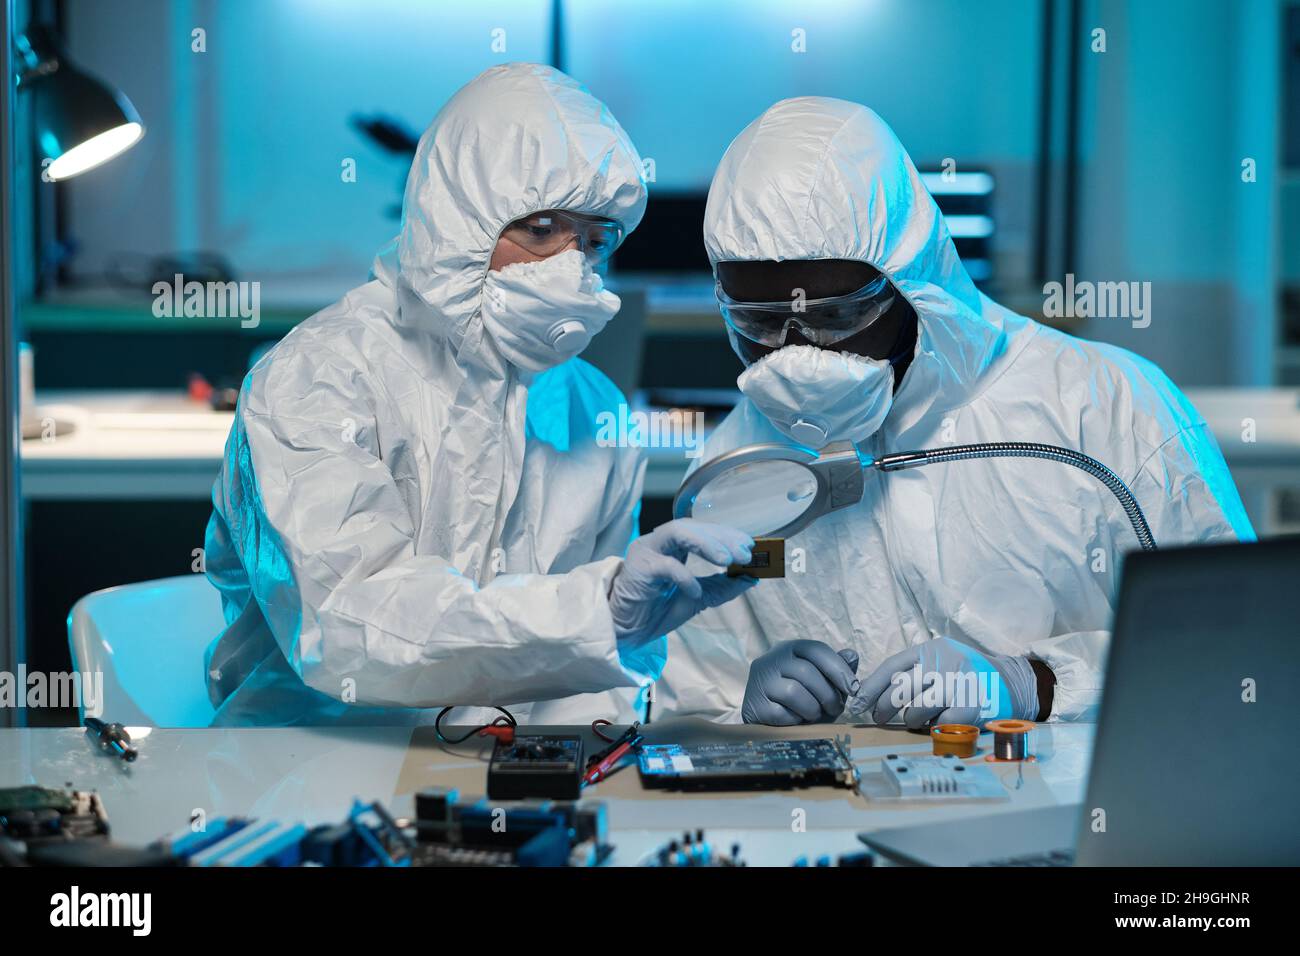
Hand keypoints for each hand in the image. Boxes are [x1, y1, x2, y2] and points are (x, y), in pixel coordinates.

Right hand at [608, 519, 756, 646]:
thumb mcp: (697, 598)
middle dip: (722, 538)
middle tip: (744, 554)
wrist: (625, 631)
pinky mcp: (638, 568)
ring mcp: (647, 551)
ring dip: (707, 544)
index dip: (727, 534)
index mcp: (673, 546)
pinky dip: (684, 577)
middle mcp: (659, 542)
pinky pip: (665, 565)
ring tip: (727, 560)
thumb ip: (720, 586)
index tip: (749, 545)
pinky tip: (695, 592)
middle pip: (693, 526)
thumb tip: (750, 578)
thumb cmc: (654, 611)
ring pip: (678, 532)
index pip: (703, 529)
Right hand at [742, 640, 859, 724]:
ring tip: (815, 715)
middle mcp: (771, 659)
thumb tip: (852, 655)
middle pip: (806, 672)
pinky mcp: (754, 704)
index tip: (854, 688)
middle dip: (828, 694)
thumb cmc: (802, 700)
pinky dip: (795, 720)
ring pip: (794, 692)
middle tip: (836, 709)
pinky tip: (796, 720)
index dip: (838, 668)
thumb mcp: (823, 682)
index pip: (816, 649)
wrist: (769, 722)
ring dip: (812, 709)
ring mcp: (759, 681)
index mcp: (790, 649)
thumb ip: (837, 669)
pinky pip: (781, 713)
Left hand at [847, 637, 1037, 727]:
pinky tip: (940, 721)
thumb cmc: (967, 674)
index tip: (857, 702)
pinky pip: (936, 725)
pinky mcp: (968, 709)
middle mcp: (945, 664)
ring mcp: (958, 686)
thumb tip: (872, 691)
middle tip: (878, 717)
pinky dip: (933, 728)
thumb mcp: (940, 660)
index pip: (892, 667)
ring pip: (915, 711)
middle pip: (899, 690)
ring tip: (919, 718)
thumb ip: (912, 670)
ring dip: (911, 720)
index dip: (871, 687)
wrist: (1013, 683)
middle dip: (883, 707)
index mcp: (933, 650)